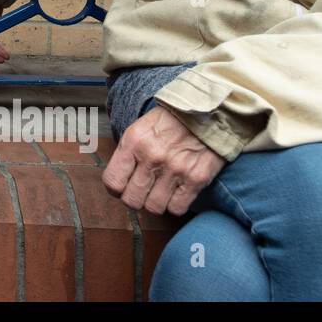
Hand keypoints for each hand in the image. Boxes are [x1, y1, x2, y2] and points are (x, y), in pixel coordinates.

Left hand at [102, 105, 225, 215]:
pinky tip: (176, 194)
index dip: (116, 189)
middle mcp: (152, 157)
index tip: (122, 188)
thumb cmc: (171, 121)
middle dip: (135, 199)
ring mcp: (174, 170)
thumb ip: (127, 152)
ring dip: (155, 203)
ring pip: (153, 208)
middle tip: (142, 192)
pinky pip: (177, 208)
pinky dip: (175, 205)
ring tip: (159, 192)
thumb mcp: (140, 128)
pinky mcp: (196, 179)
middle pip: (131, 200)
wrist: (209, 113)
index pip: (112, 181)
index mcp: (134, 142)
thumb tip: (118, 178)